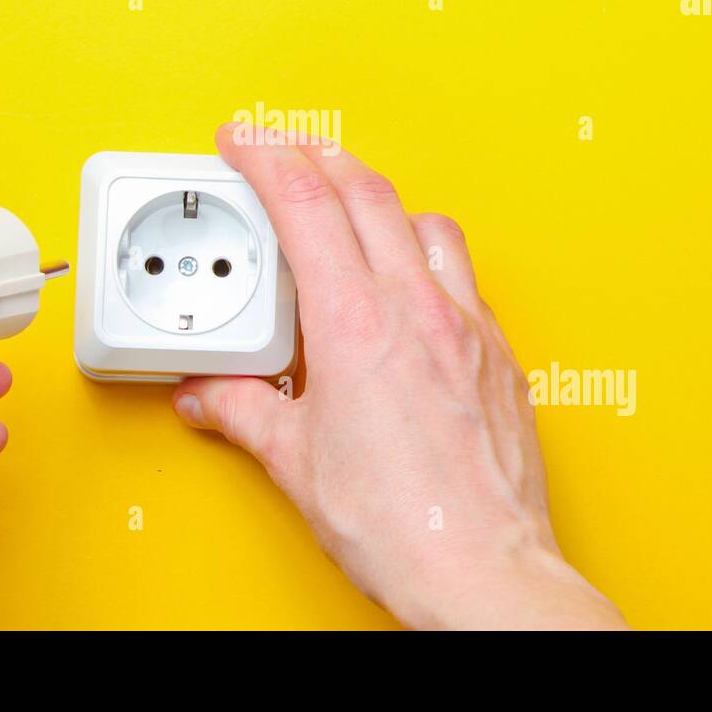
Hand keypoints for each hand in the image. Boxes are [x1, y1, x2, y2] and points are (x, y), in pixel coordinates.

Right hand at [171, 125, 627, 629]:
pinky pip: (461, 275)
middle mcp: (418, 309)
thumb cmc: (400, 526)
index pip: (303, 200)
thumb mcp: (295, 463)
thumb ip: (244, 412)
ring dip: (381, 202)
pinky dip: (426, 257)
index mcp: (356, 324)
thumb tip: (213, 396)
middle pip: (366, 190)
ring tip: (349, 211)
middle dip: (317, 156)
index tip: (242, 140)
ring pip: (426, 222)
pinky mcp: (498, 355)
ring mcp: (467, 327)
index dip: (265, 154)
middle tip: (285, 152)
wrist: (482, 572)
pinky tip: (407, 286)